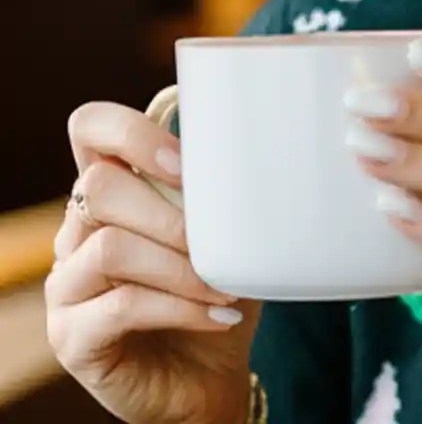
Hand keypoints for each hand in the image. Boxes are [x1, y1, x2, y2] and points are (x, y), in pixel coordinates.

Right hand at [45, 102, 258, 423]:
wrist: (209, 378)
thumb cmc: (218, 295)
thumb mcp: (229, 238)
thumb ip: (227, 196)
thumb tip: (268, 156)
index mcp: (112, 193)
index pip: (90, 128)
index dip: (133, 133)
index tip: (187, 166)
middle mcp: (78, 232)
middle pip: (99, 187)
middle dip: (171, 214)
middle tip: (219, 244)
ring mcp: (68, 284)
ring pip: (110, 247)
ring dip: (182, 266)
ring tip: (225, 287)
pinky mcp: (72, 335)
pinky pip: (120, 306)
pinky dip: (180, 307)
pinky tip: (218, 315)